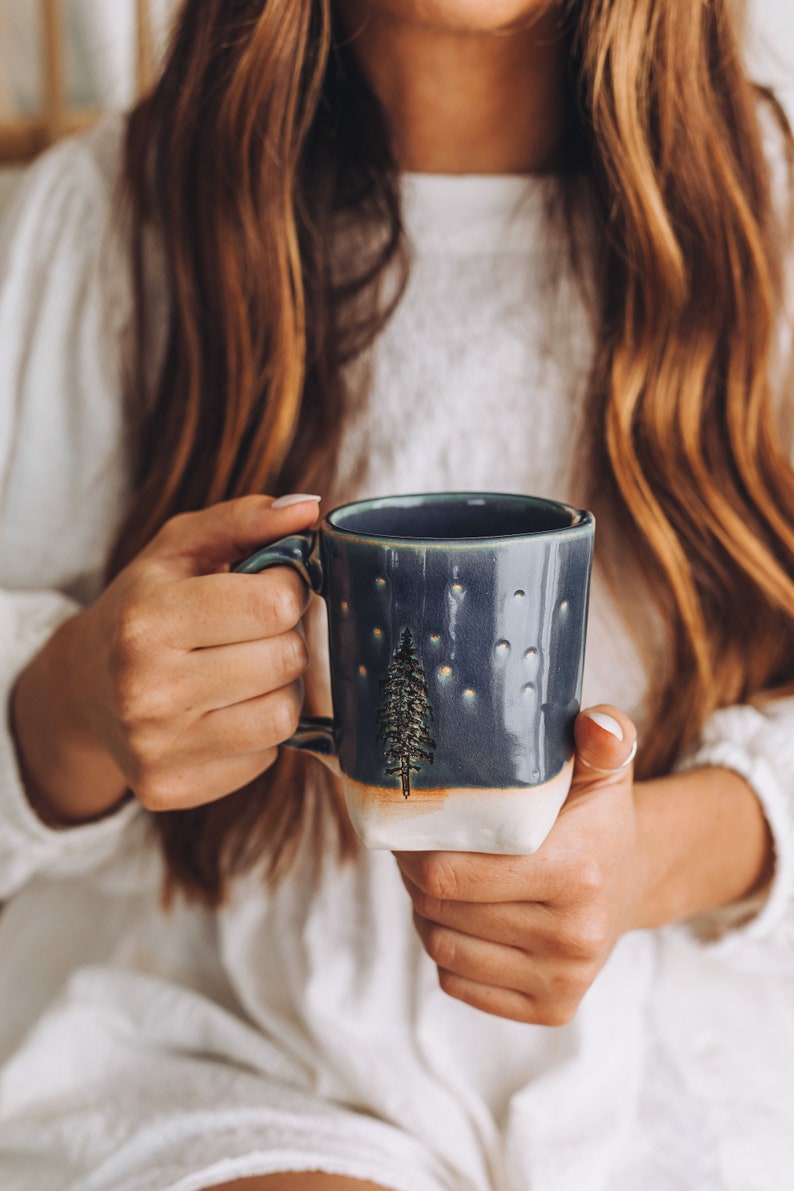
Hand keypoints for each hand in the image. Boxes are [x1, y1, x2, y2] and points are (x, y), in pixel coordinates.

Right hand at [12, 494, 319, 823]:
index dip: (288, 588)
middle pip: (285, 660)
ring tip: (246, 670)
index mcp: (148, 619)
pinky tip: (226, 710)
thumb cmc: (145, 606)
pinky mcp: (172, 790)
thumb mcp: (180, 548)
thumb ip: (245, 520)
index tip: (271, 586)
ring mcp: (159, 748)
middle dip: (284, 638)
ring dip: (278, 688)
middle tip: (255, 632)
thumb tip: (311, 509)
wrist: (84, 687)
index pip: (274, 603)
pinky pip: (265, 757)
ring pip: (283, 716)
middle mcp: (148, 690)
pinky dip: (259, 731)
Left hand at [395, 706, 640, 1025]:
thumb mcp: (604, 767)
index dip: (413, 850)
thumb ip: (601, 737)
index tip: (411, 826)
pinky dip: (448, 951)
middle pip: (440, 911)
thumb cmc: (599, 816)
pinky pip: (457, 983)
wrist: (637, 878)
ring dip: (426, 914)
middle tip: (416, 849)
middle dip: (415, 877)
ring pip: (442, 949)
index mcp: (576, 871)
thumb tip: (596, 726)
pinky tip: (464, 920)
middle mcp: (573, 935)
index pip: (450, 874)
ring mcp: (564, 980)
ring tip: (438, 882)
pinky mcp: (553, 1009)